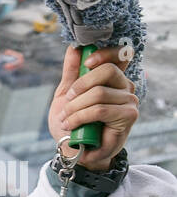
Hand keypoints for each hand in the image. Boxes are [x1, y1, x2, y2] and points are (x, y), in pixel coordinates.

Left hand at [48, 46, 137, 170]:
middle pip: (107, 70)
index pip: (119, 55)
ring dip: (75, 107)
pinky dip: (80, 117)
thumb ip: (71, 72)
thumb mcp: (66, 95)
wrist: (74, 149)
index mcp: (113, 78)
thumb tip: (74, 47)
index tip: (86, 62)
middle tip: (67, 101)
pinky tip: (71, 125)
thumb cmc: (72, 122)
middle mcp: (126, 86)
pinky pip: (100, 109)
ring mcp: (129, 101)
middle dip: (80, 86)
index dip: (104, 53)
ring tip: (65, 119)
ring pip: (99, 93)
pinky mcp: (128, 116)